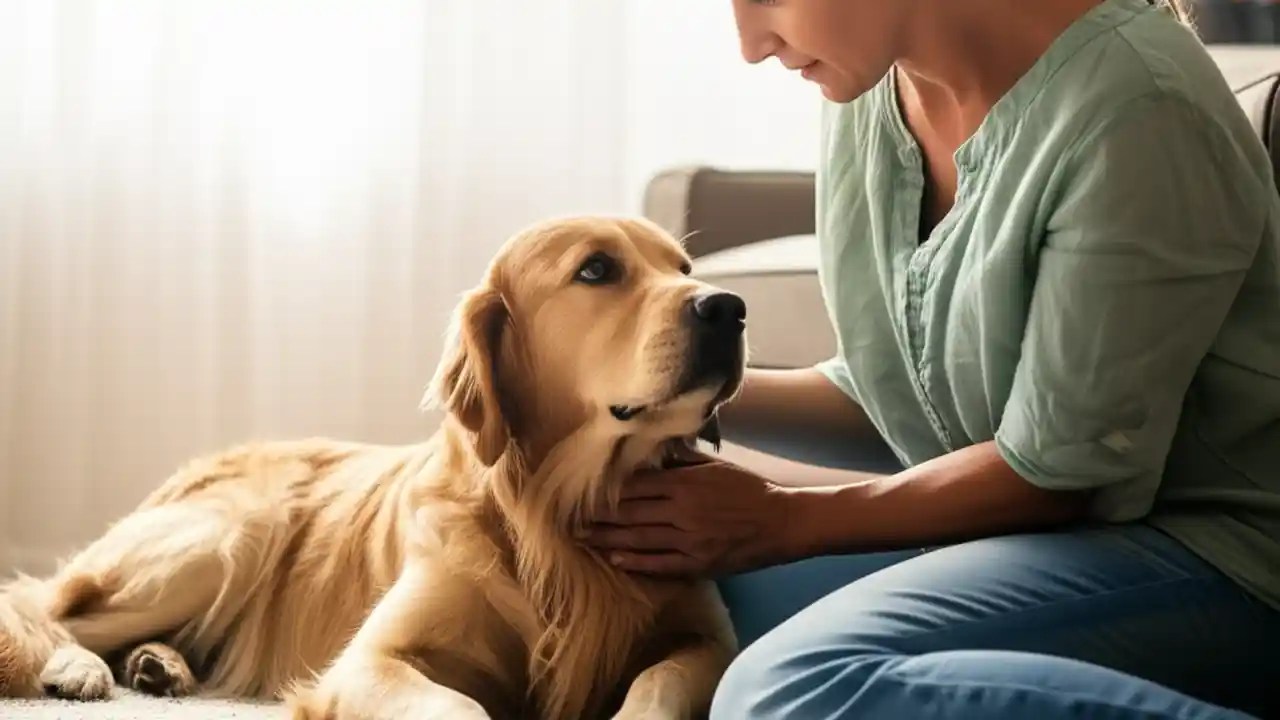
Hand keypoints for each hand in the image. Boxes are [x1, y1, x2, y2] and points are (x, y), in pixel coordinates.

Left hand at [582, 459, 799, 577]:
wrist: (783, 521)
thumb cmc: (751, 490)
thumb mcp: (717, 466)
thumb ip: (684, 459)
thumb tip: (657, 450)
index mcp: (685, 483)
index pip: (636, 486)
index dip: (607, 491)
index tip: (584, 493)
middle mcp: (681, 510)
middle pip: (629, 512)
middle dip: (598, 516)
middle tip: (569, 520)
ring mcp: (689, 539)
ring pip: (638, 539)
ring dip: (607, 539)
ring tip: (583, 539)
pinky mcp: (698, 562)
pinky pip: (660, 563)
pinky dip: (635, 561)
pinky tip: (614, 559)